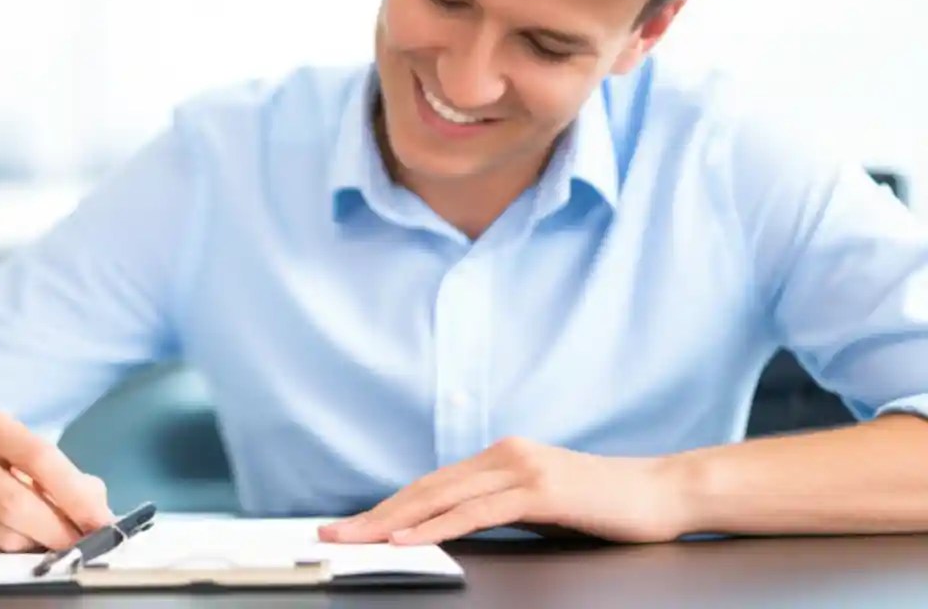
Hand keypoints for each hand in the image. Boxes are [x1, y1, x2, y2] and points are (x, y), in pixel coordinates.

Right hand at [0, 407, 114, 552]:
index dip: (75, 493)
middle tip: (83, 540)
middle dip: (59, 529)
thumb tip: (99, 508)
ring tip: (56, 541)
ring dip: (39, 544)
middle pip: (19, 503)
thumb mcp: (24, 451)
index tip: (100, 518)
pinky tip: (26, 544)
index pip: (40, 457)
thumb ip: (66, 475)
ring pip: (4, 534)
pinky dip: (16, 553)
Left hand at [318, 437, 688, 544]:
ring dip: (392, 522)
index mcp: (500, 457)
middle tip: (332, 535)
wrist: (663, 493)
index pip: (430, 486)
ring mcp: (521, 468)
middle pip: (424, 489)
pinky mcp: (540, 489)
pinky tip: (409, 539)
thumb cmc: (604, 506)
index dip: (386, 507)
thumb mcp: (540, 506)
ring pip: (441, 498)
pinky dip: (437, 526)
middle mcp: (504, 455)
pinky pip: (476, 512)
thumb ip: (497, 510)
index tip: (350, 527)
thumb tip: (451, 529)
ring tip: (356, 541)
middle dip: (373, 515)